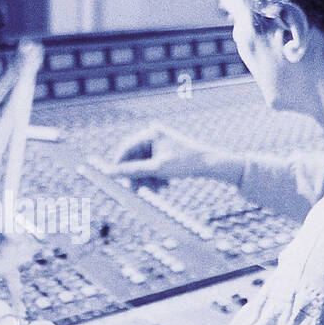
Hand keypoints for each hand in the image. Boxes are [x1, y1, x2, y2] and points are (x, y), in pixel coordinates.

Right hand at [103, 123, 240, 185]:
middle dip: (138, 176)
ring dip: (148, 179)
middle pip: (136, 159)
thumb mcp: (156, 168)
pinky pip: (155, 168)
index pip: (127, 148)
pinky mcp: (168, 155)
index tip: (116, 179)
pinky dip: (156, 178)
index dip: (120, 164)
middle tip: (138, 191)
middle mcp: (155, 137)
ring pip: (145, 166)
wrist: (211, 165)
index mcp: (151, 133)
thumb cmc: (185, 162)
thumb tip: (112, 172)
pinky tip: (165, 186)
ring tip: (157, 190)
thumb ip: (133, 170)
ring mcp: (162, 146)